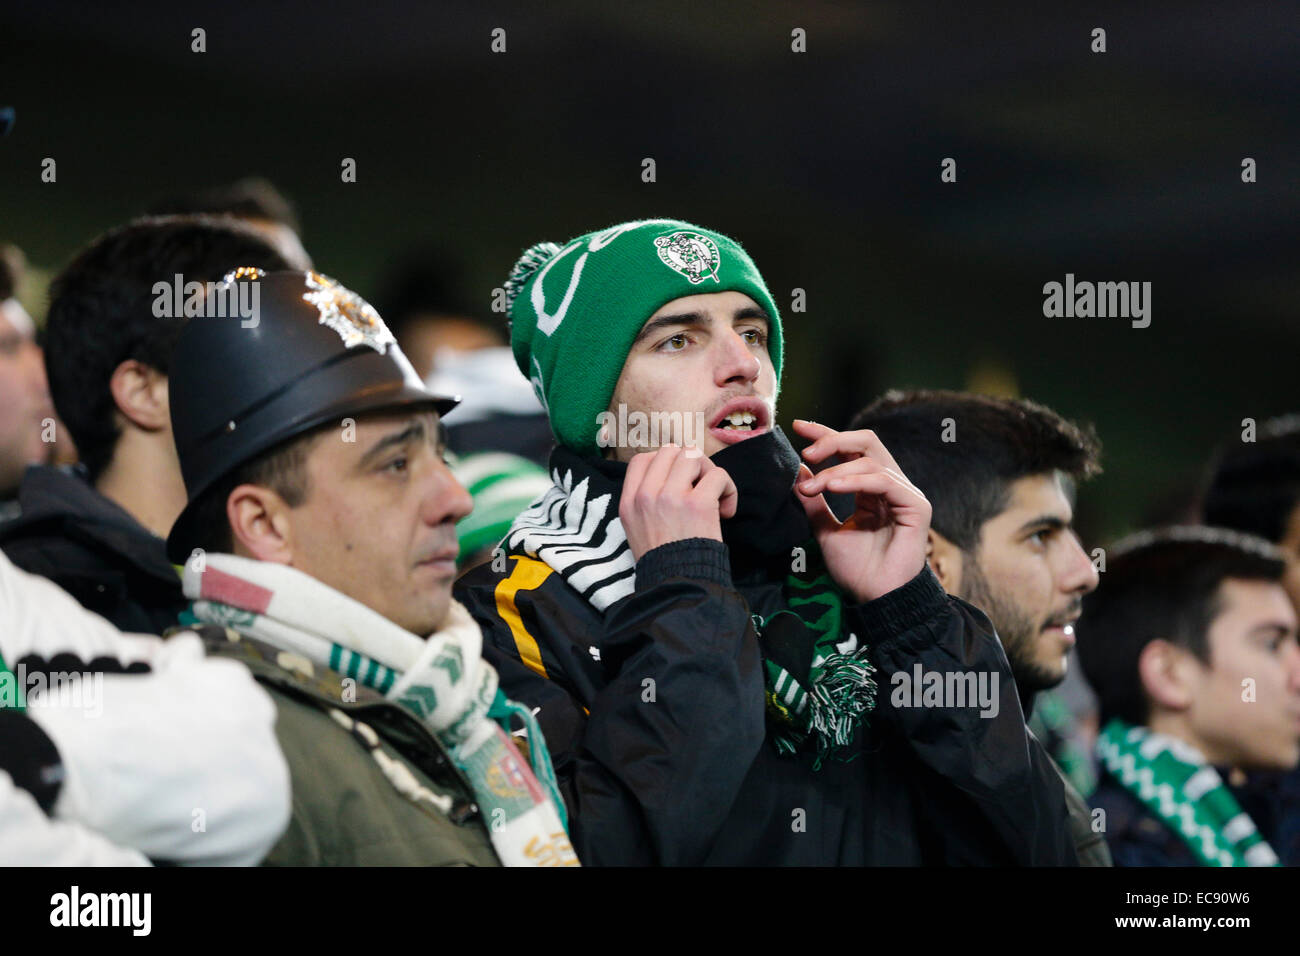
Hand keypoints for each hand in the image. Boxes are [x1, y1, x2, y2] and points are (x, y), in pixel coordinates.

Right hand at [620, 444, 737, 559]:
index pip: (642, 459)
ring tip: (714, 496)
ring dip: (709, 473)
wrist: (677, 587)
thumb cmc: (665, 561)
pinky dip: (729, 490)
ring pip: (693, 456)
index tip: (679, 481)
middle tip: (700, 488)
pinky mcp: (697, 504)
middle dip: (691, 464)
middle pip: (671, 451)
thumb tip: (674, 474)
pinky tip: (726, 511)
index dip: (665, 463)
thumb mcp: (637, 529)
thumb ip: (646, 501)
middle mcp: (646, 495)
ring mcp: (671, 498)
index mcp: (629, 501)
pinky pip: (718, 476)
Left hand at [791, 419, 931, 602]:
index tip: (798, 427)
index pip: (850, 450)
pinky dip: (854, 480)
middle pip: (866, 442)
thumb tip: (797, 472)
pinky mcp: (915, 505)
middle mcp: (889, 486)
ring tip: (812, 487)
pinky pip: (883, 480)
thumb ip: (814, 502)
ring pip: (869, 462)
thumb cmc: (856, 569)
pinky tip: (832, 487)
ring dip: (835, 471)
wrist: (875, 598)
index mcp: (870, 489)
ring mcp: (904, 494)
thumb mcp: (825, 530)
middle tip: (806, 452)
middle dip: (833, 440)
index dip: (826, 435)